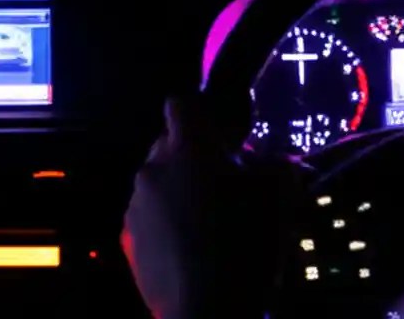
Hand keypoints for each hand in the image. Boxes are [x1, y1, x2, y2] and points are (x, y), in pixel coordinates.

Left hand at [123, 97, 304, 317]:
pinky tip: (187, 245)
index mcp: (187, 149)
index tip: (216, 134)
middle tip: (221, 183)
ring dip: (176, 190)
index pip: (180, 104)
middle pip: (167, 144)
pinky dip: (163, 221)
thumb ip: (275, 166)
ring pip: (156, 181)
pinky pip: (147, 214)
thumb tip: (274, 159)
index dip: (198, 113)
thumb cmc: (246, 245)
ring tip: (205, 221)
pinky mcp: (125, 235)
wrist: (206, 309)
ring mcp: (135, 202)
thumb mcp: (278, 199)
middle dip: (190, 156)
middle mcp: (152, 167)